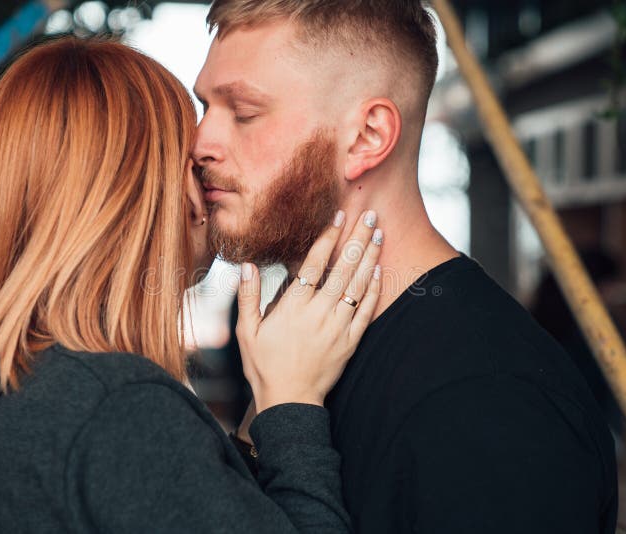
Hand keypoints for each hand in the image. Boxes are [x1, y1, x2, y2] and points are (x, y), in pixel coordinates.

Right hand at [236, 210, 383, 412]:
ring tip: (379, 235)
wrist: (289, 401)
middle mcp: (318, 313)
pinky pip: (366, 312)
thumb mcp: (246, 332)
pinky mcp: (350, 342)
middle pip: (343, 268)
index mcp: (293, 307)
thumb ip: (248, 297)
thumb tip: (247, 266)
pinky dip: (374, 291)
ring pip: (358, 286)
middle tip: (371, 214)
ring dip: (370, 258)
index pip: (314, 263)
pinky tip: (379, 272)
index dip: (328, 237)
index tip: (339, 216)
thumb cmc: (264, 365)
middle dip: (357, 239)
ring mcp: (338, 327)